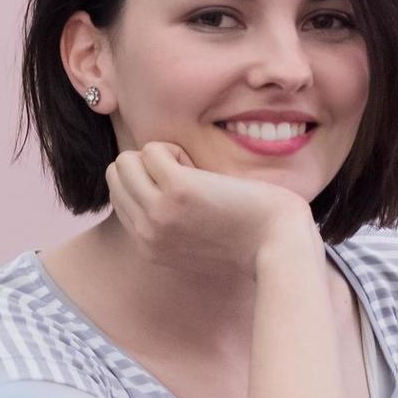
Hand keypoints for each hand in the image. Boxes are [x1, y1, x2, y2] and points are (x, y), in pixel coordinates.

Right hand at [104, 141, 317, 277]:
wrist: (280, 247)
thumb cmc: (250, 239)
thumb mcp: (196, 242)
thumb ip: (169, 224)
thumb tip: (156, 183)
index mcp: (148, 247)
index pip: (121, 199)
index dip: (149, 184)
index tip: (184, 193)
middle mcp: (145, 233)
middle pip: (116, 177)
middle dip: (147, 168)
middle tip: (188, 178)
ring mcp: (158, 212)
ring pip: (125, 162)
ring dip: (158, 157)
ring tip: (192, 172)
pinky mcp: (177, 189)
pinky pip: (151, 150)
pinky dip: (173, 149)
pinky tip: (200, 167)